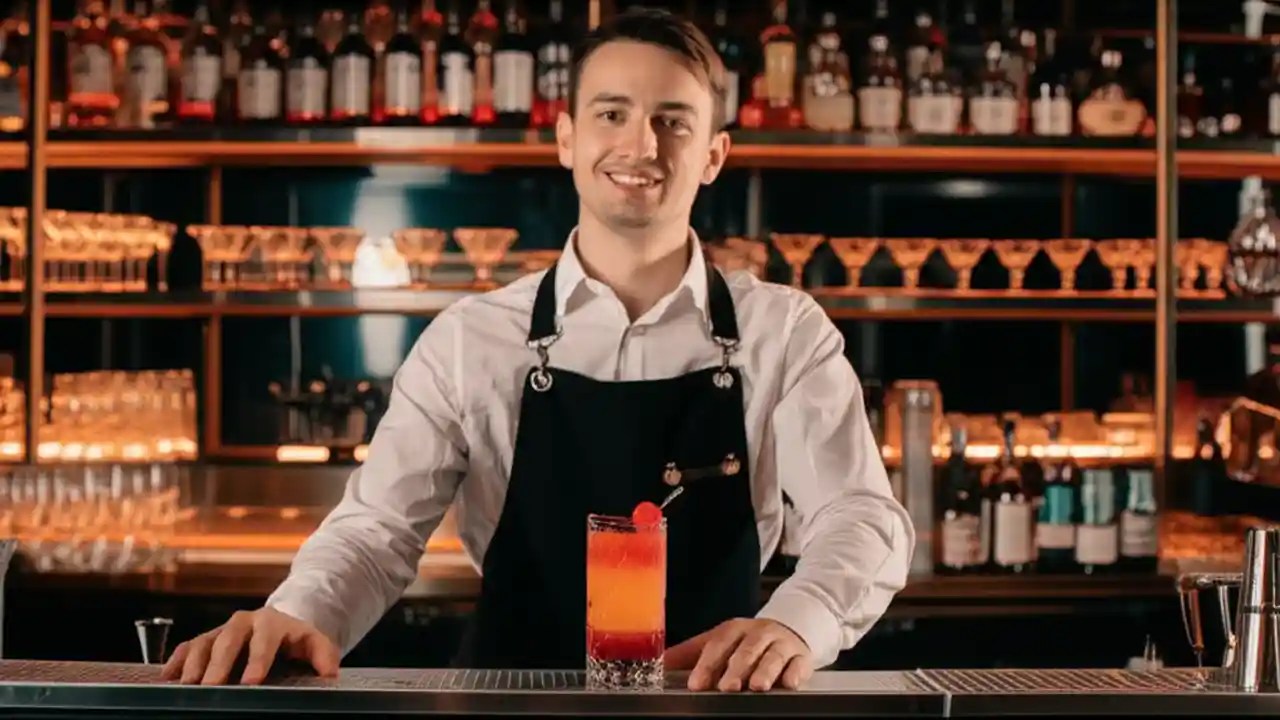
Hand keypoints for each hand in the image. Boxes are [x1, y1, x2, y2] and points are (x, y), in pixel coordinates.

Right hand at [161, 607, 340, 685]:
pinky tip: (168, 679)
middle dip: (219, 665)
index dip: (258, 660)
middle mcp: (243, 623)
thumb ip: (324, 656)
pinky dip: (176, 661)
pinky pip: (187, 647)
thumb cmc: (294, 639)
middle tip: (212, 687)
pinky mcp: (205, 639)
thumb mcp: (313, 643)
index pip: (264, 641)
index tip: (251, 681)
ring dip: (194, 665)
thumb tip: (330, 673)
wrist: (277, 626)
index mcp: (271, 623)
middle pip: (228, 641)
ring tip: (186, 686)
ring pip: (204, 643)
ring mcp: (221, 631)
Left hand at [678, 618, 813, 691]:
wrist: (788, 631)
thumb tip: (658, 663)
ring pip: (773, 655)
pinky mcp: (802, 656)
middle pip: (746, 649)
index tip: (696, 683)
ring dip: (766, 670)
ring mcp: (781, 644)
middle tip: (728, 687)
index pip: (718, 644)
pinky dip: (795, 673)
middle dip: (737, 668)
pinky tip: (789, 683)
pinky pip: (799, 663)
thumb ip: (690, 654)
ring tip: (758, 686)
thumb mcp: (719, 642)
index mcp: (734, 629)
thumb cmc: (747, 642)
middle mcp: (758, 634)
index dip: (707, 664)